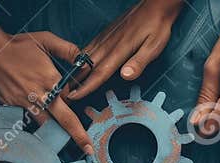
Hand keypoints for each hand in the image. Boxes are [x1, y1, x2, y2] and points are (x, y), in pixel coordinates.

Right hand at [0, 31, 92, 153]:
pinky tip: (38, 134)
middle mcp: (39, 94)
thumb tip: (85, 61)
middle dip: (77, 136)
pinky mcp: (12, 106)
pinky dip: (34, 126)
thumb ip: (69, 50)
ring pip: (45, 125)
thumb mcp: (46, 40)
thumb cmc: (18, 45)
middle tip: (88, 150)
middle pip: (62, 121)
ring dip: (55, 134)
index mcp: (50, 79)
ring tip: (64, 144)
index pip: (70, 99)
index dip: (75, 101)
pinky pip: (27, 121)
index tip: (76, 104)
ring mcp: (24, 103)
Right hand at [67, 0, 182, 98]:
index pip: (99, 72)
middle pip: (87, 67)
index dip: (86, 86)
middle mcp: (109, 44)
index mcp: (119, 50)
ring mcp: (106, 38)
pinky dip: (79, 58)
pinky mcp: (106, 34)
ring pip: (85, 57)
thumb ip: (139, 62)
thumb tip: (125, 76)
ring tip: (64, 82)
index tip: (74, 96)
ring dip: (74, 70)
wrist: (156, 5)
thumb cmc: (157, 26)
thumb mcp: (154, 46)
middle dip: (74, 81)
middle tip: (62, 94)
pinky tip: (75, 63)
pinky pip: (89, 48)